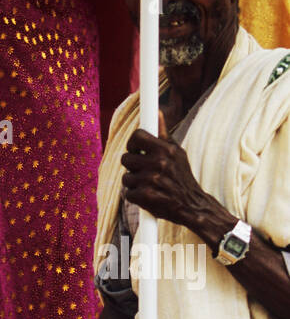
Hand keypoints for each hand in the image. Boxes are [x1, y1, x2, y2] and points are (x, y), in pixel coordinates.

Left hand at [121, 112, 209, 227]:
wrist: (193, 206)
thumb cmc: (182, 177)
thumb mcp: (177, 154)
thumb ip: (163, 134)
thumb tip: (158, 112)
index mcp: (166, 150)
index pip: (137, 136)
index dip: (132, 143)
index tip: (135, 149)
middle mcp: (159, 163)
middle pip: (126, 158)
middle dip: (132, 166)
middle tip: (143, 170)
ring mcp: (152, 180)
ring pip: (126, 178)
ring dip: (134, 183)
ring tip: (148, 185)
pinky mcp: (146, 196)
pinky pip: (128, 193)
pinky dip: (135, 197)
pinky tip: (148, 196)